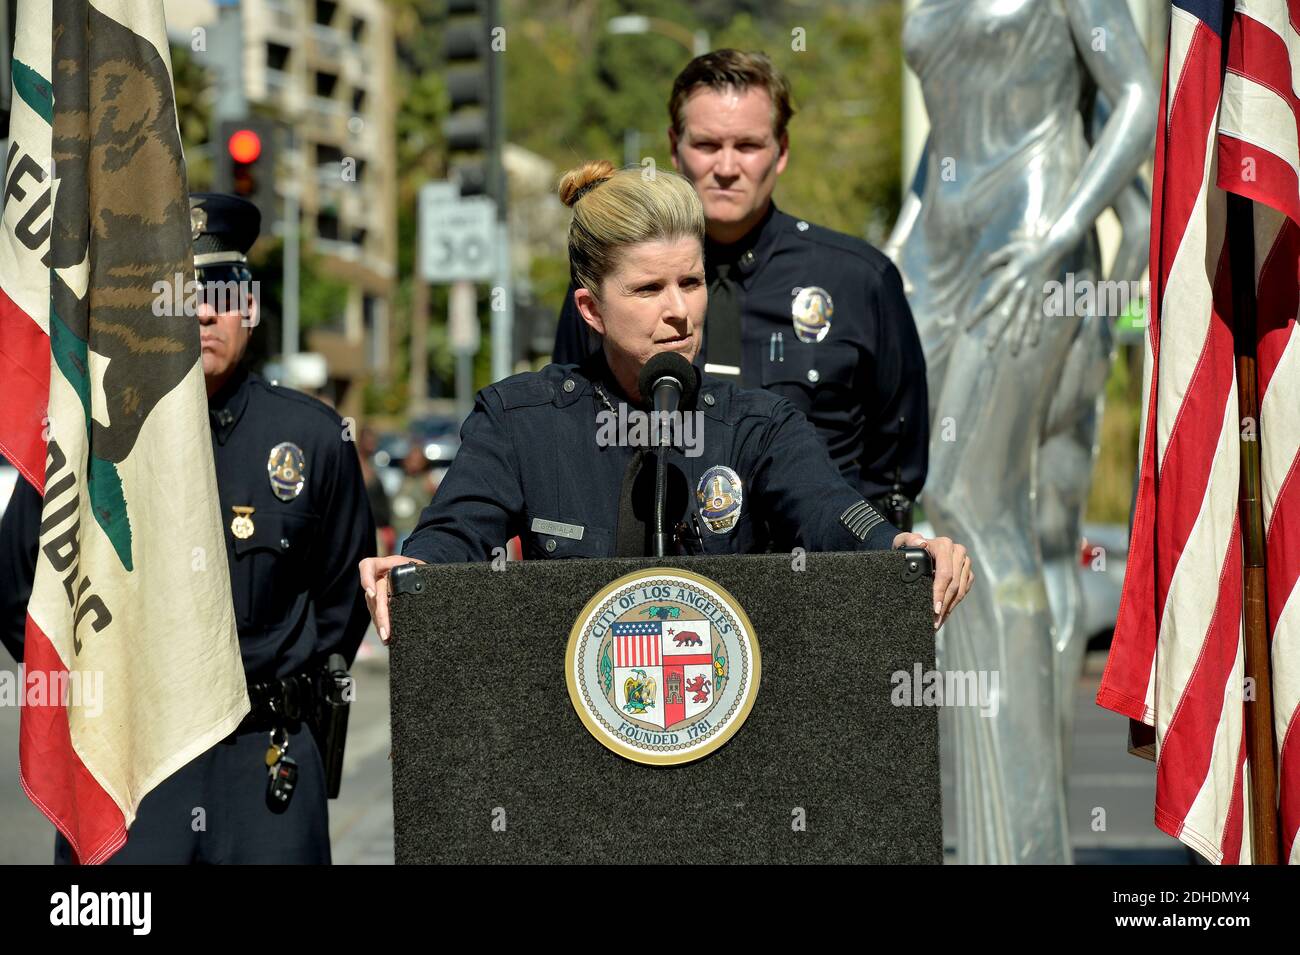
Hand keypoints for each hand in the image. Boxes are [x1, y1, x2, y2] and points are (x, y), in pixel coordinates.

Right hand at [358, 555, 424, 644]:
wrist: (417, 571)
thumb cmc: (419, 568)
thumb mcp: (419, 568)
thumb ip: (417, 575)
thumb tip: (420, 591)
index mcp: (385, 564)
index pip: (368, 566)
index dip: (367, 579)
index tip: (373, 593)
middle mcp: (376, 577)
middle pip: (374, 596)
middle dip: (380, 616)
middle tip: (386, 632)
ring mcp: (374, 591)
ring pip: (373, 608)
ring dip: (380, 624)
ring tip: (387, 638)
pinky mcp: (376, 602)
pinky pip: (376, 614)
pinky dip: (381, 625)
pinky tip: (387, 637)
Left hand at [893, 532, 973, 629]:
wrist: (915, 549)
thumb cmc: (907, 547)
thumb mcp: (902, 542)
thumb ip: (909, 540)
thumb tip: (921, 543)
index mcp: (944, 545)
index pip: (945, 574)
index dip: (940, 593)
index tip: (934, 609)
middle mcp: (958, 552)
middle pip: (954, 585)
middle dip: (944, 605)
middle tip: (934, 622)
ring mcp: (965, 562)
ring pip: (960, 590)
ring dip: (949, 608)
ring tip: (938, 623)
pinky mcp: (967, 572)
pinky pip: (964, 591)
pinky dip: (953, 604)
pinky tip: (943, 614)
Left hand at [965, 237, 1064, 355]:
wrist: (1055, 248)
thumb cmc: (1028, 249)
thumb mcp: (1008, 251)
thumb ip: (991, 263)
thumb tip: (979, 277)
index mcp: (1008, 278)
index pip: (990, 301)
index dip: (978, 315)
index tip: (967, 328)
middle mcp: (1020, 290)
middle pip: (1006, 315)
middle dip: (997, 333)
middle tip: (988, 349)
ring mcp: (1033, 295)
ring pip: (1023, 320)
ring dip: (1018, 336)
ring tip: (1013, 353)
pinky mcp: (1043, 298)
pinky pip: (1038, 316)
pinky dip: (1035, 329)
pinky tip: (1032, 343)